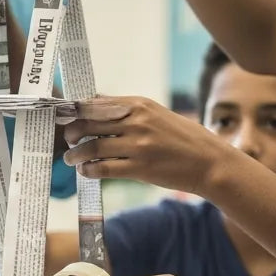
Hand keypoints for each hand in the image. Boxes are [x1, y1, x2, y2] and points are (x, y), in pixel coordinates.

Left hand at [63, 96, 239, 193]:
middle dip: (72, 132)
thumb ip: (128, 111)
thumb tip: (95, 106)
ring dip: (76, 154)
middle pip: (89, 123)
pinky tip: (85, 171)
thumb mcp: (157, 114)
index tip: (66, 118)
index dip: (75, 111)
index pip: (96, 103)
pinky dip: (89, 170)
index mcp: (139, 104)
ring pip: (93, 147)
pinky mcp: (140, 168)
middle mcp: (137, 121)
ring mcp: (138, 145)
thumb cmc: (183, 139)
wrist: (210, 162)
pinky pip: (104, 168)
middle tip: (68, 140)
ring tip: (71, 159)